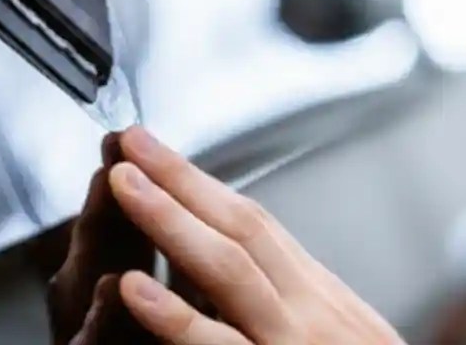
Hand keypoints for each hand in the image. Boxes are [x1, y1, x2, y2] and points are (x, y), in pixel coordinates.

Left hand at [56, 127, 403, 344]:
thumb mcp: (340, 336)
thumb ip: (290, 305)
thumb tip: (225, 268)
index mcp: (321, 298)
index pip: (256, 225)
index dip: (201, 184)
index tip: (155, 152)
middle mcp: (312, 312)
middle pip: (242, 228)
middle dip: (182, 180)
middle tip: (132, 141)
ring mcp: (295, 344)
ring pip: (230, 272)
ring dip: (171, 221)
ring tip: (124, 184)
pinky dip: (176, 318)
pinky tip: (134, 288)